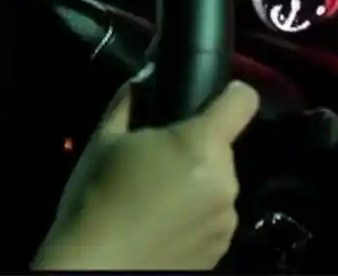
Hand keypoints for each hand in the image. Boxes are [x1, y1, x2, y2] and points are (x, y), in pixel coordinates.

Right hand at [35, 80, 260, 271]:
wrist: (94, 271)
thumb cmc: (96, 199)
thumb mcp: (104, 140)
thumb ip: (130, 102)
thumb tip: (143, 81)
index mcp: (202, 145)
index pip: (244, 100)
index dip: (230, 94)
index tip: (208, 102)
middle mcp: (226, 181)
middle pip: (222, 149)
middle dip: (197, 150)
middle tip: (156, 163)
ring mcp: (226, 220)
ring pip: (218, 185)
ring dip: (197, 185)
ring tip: (155, 201)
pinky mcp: (221, 251)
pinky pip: (213, 218)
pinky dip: (195, 218)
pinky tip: (162, 227)